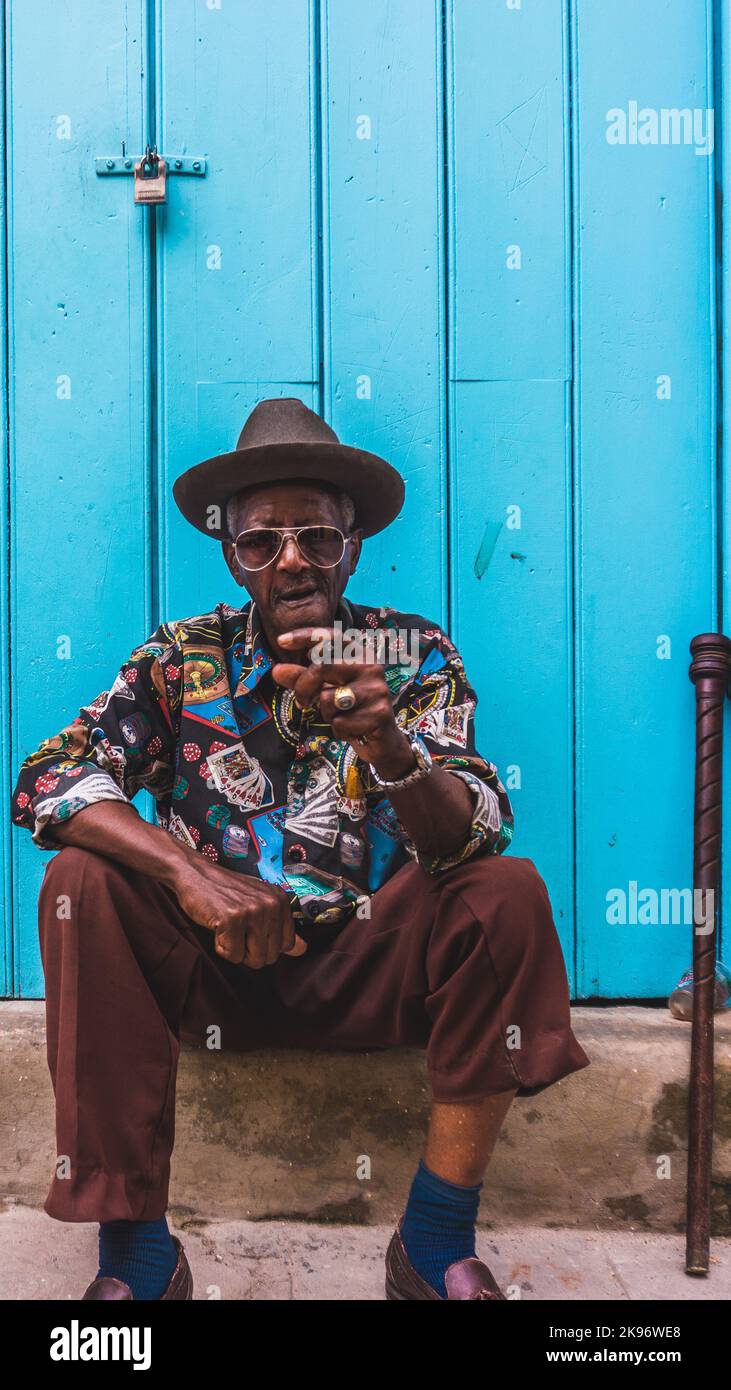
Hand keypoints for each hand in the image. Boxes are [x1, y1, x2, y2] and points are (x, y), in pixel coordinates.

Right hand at [171, 854, 306, 966]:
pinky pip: (232, 955)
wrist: (195, 874)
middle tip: (236, 927)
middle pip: (269, 956)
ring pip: (253, 959)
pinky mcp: (231, 919)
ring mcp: (252, 911)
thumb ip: (281, 928)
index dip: (264, 944)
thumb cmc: (226, 892)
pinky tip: (217, 926)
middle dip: (249, 950)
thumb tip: (302, 949)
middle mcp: (271, 904)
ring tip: (228, 927)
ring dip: (235, 950)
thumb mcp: (259, 905)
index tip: (250, 927)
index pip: (286, 946)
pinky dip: (221, 947)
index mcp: (281, 901)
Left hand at [272, 626, 415, 772]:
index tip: (281, 641)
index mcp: (360, 654)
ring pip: (328, 698)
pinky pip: (340, 722)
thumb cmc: (352, 709)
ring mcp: (376, 690)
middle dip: (303, 687)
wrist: (382, 740)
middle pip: (323, 665)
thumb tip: (277, 670)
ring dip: (325, 713)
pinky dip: (339, 731)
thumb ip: (304, 679)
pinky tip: (352, 730)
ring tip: (339, 716)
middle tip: (302, 702)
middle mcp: (371, 666)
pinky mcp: (379, 713)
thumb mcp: (326, 690)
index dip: (305, 636)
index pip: (331, 637)